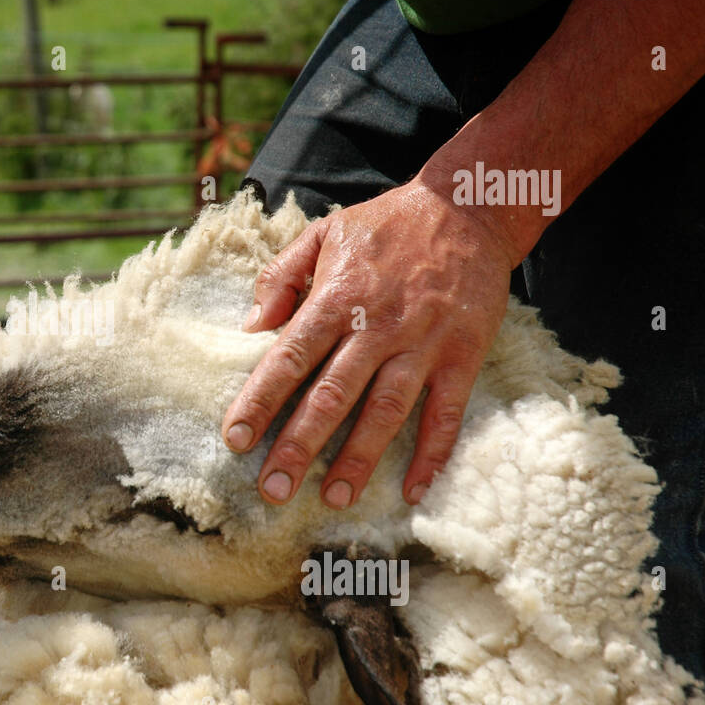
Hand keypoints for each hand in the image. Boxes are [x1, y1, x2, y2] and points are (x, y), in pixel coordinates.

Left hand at [221, 180, 518, 508]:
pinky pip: (446, 414)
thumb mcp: (324, 233)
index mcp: (337, 298)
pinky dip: (431, 455)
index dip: (260, 400)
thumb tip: (249, 326)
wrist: (469, 207)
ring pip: (386, 411)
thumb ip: (280, 276)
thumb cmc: (386, 225)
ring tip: (334, 497)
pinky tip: (413, 490)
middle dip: (299, 445)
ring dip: (359, 458)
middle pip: (332, 395)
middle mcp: (377, 326)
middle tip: (273, 489)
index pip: (289, 357)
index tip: (235, 439)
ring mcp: (423, 344)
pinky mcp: (463, 356)